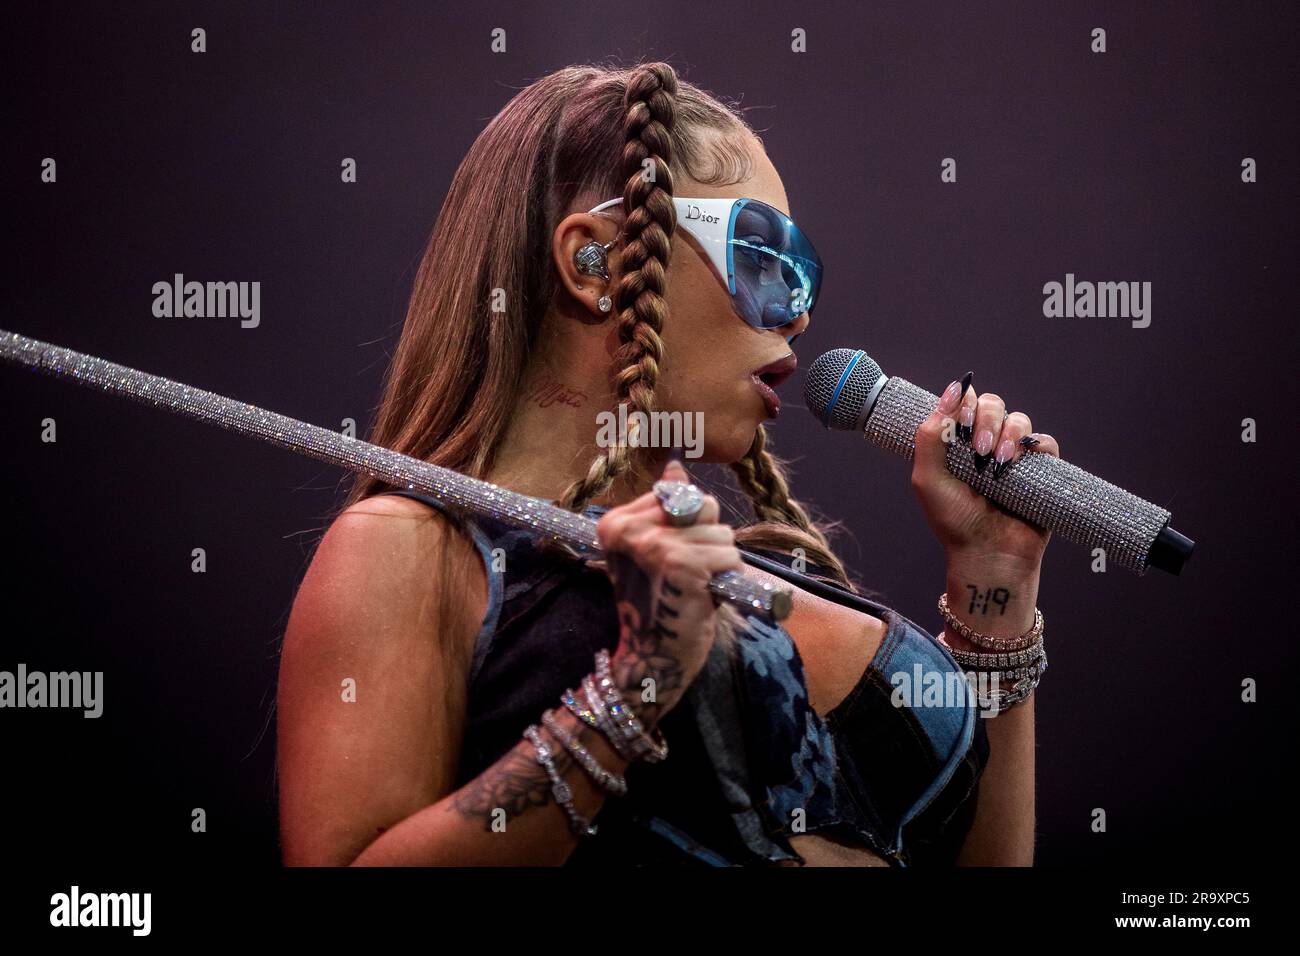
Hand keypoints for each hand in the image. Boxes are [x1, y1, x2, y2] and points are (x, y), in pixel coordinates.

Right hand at [595, 459, 742, 728]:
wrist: (652, 660)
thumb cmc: (658, 605)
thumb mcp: (653, 549)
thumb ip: (666, 507)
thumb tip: (676, 468)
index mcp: (615, 521)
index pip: (680, 493)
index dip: (691, 525)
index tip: (668, 559)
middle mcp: (630, 528)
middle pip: (704, 505)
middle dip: (708, 539)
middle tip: (685, 574)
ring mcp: (656, 545)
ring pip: (722, 533)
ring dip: (720, 562)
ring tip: (695, 587)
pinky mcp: (682, 564)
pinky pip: (729, 555)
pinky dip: (727, 578)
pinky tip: (705, 595)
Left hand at [911, 373, 1061, 569]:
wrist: (988, 554)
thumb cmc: (954, 522)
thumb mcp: (927, 478)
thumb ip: (930, 434)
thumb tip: (952, 390)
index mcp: (954, 444)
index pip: (962, 403)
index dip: (963, 403)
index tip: (959, 422)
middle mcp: (983, 445)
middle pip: (991, 404)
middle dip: (985, 420)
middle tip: (978, 450)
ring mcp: (1013, 456)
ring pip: (1018, 419)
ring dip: (1008, 434)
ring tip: (998, 464)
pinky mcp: (1039, 470)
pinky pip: (1044, 441)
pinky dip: (1035, 445)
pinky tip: (1019, 465)